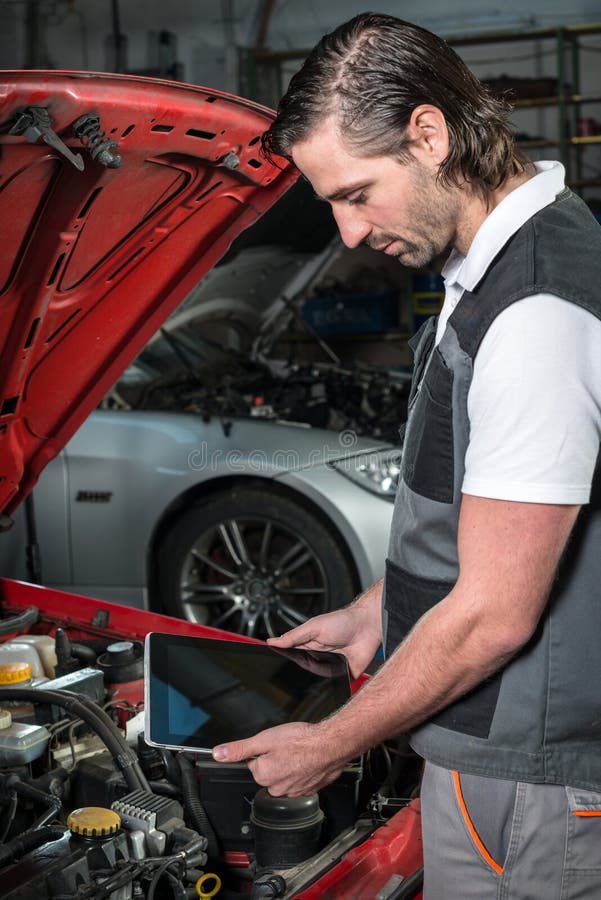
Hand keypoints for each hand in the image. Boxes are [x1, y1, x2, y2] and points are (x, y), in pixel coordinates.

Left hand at [212, 721, 346, 796]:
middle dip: (277, 759)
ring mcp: (295, 791)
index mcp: (263, 775)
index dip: (264, 750)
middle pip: (270, 771)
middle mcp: (277, 788)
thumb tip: (218, 754)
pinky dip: (304, 771)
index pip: (255, 763)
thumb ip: (239, 749)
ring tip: (299, 752)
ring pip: (285, 777)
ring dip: (290, 766)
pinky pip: (300, 781)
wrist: (331, 745)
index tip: (275, 744)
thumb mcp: (264, 739)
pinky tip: (308, 760)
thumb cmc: (302, 740)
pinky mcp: (309, 790)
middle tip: (288, 747)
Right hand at [267, 592, 381, 678]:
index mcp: (307, 645)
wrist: (368, 626)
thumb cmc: (342, 621)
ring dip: (318, 676)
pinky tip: (332, 679)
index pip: (290, 656)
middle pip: (303, 671)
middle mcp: (317, 657)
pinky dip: (333, 686)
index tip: (270, 666)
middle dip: (300, 672)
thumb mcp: (313, 626)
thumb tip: (272, 641)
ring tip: (324, 664)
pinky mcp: (343, 676)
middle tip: (307, 663)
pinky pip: (334, 687)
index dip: (282, 661)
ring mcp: (330, 667)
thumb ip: (293, 636)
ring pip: (317, 681)